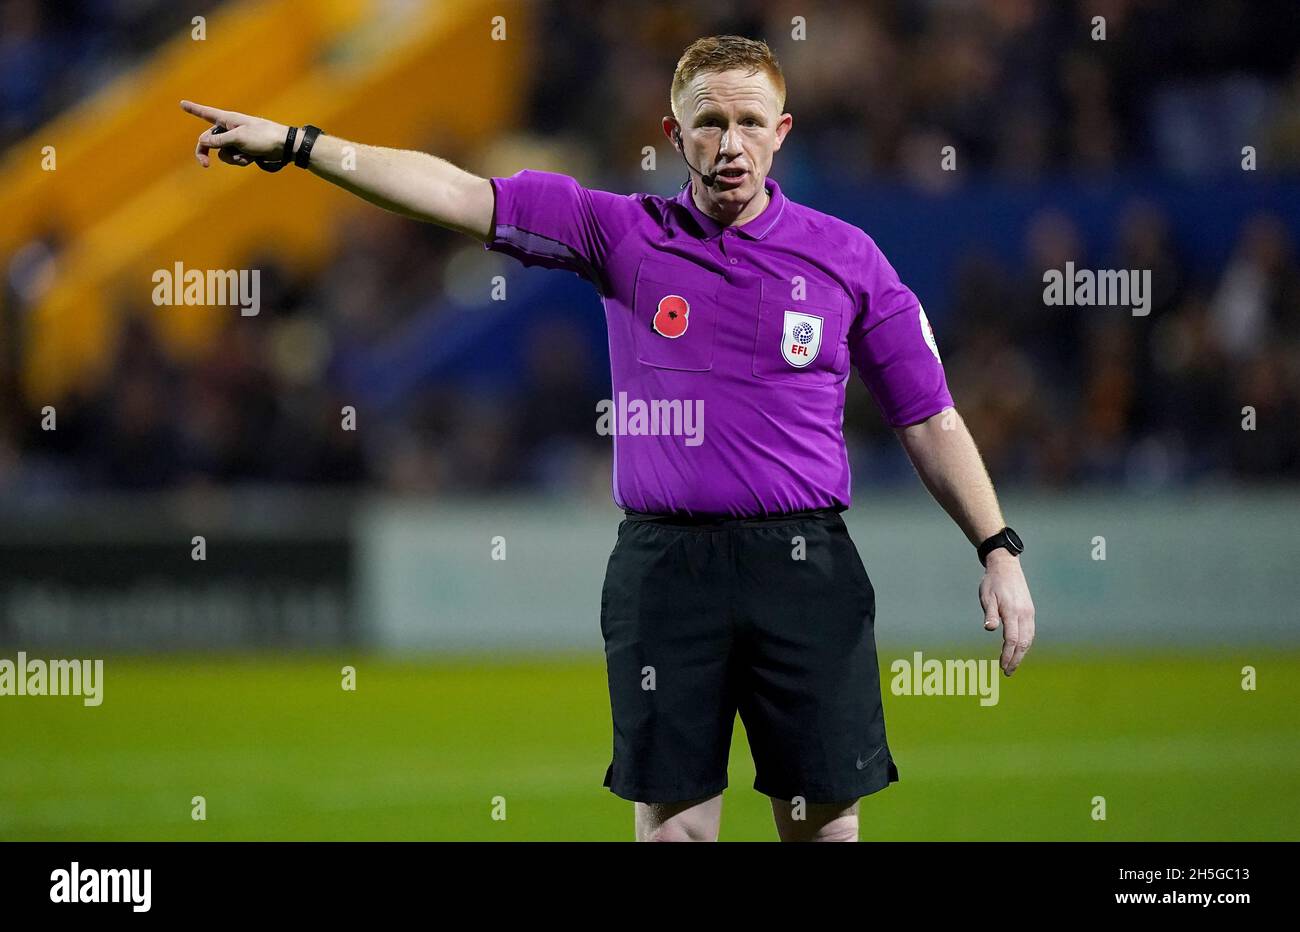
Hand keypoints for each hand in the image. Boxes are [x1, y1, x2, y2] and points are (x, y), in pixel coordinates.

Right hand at [181, 99, 288, 167]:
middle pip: (209, 140)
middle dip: (206, 152)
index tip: (182, 103)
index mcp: (227, 119)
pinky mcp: (245, 150)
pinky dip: (241, 160)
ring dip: (232, 158)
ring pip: (223, 153)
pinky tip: (252, 158)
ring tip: (246, 155)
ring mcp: (237, 140)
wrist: (284, 146)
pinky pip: (235, 158)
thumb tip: (202, 142)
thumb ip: (219, 140)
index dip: (194, 109)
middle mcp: (230, 128)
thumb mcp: (238, 138)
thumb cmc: (262, 137)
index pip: (206, 113)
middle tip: (205, 165)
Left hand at [979, 550, 1034, 675]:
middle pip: (1023, 643)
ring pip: (1029, 638)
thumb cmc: (992, 582)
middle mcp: (1024, 614)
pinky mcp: (1030, 611)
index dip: (1008, 655)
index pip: (1012, 639)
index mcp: (1013, 612)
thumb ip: (990, 613)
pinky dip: (1026, 644)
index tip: (1001, 666)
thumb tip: (990, 629)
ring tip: (1012, 665)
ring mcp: (1029, 613)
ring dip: (1022, 653)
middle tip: (1007, 672)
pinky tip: (1019, 650)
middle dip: (1016, 659)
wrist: (1006, 566)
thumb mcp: (987, 596)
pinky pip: (1030, 632)